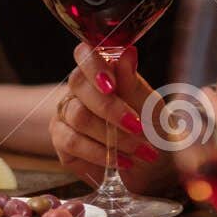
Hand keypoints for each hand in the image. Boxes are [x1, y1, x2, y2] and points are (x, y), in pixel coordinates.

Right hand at [49, 44, 175, 192]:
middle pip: (80, 85)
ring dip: (112, 136)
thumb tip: (128, 52)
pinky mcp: (61, 141)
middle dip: (111, 108)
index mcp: (102, 71)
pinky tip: (122, 161)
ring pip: (78, 116)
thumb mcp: (149, 106)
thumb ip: (133, 82)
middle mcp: (80, 89)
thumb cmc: (153, 128)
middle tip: (138, 126)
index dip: (94, 67)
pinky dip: (100, 153)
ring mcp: (67, 114)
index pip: (85, 54)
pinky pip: (72, 142)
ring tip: (138, 149)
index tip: (111, 85)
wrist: (154, 165)